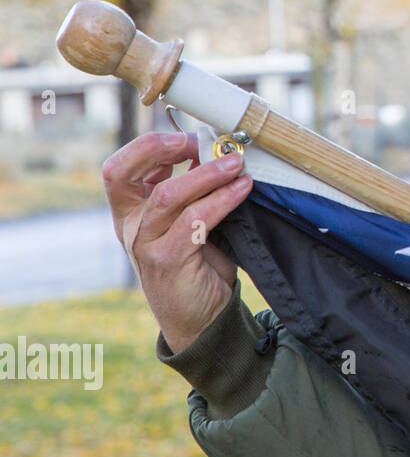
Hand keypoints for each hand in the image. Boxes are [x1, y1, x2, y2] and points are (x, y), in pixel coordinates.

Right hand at [102, 131, 253, 353]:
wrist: (201, 319)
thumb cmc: (200, 263)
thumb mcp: (193, 219)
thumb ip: (195, 189)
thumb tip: (216, 150)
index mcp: (132, 211)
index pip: (118, 169)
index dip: (149, 146)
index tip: (189, 138)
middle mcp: (131, 226)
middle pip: (125, 174)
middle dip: (164, 148)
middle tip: (207, 142)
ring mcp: (145, 245)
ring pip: (168, 196)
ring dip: (207, 174)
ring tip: (237, 164)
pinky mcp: (168, 262)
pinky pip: (194, 222)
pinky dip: (221, 200)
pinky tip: (243, 190)